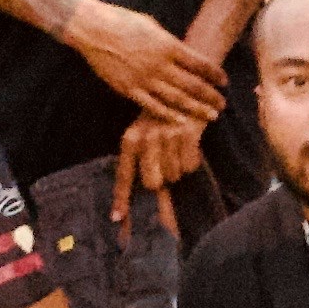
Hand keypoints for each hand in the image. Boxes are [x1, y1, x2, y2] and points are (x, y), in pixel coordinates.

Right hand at [63, 0, 224, 125]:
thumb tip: (183, 52)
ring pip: (176, 98)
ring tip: (211, 116)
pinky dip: (168, 115)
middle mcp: (159, 64)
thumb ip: (169, 42)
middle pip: (192, 84)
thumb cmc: (122, 21)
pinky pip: (152, 105)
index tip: (224, 81)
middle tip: (223, 104)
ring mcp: (144, 78)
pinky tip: (181, 121)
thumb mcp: (152, 26)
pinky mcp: (129, 89)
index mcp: (168, 45)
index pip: (199, 63)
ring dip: (196, 108)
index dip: (214, 73)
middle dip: (210, 95)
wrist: (93, 29)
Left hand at [109, 110, 202, 224]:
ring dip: (179, 167)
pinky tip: (190, 144)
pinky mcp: (186, 133)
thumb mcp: (146, 133)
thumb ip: (142, 161)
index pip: (124, 174)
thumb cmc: (164, 116)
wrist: (187, 88)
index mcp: (131, 139)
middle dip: (162, 179)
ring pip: (174, 175)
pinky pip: (190, 165)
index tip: (116, 219)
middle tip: (167, 161)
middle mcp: (145, 138)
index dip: (121, 198)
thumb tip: (144, 193)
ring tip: (179, 146)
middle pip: (152, 183)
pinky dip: (192, 159)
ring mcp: (166, 135)